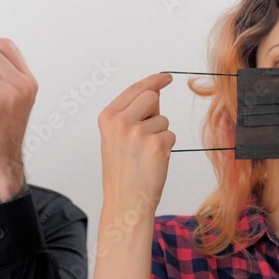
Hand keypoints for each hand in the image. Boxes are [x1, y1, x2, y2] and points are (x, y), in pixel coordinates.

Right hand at [97, 73, 174, 213]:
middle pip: (152, 97)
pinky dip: (166, 148)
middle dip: (155, 112)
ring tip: (145, 155)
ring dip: (160, 135)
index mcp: (108, 117)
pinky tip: (153, 162)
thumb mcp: (116, 137)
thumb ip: (131, 114)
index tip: (166, 76)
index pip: (135, 89)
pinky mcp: (156, 144)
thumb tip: (156, 92)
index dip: (153, 81)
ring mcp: (138, 133)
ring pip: (163, 120)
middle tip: (146, 136)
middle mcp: (120, 122)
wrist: (125, 202)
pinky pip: (171, 135)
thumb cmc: (123, 171)